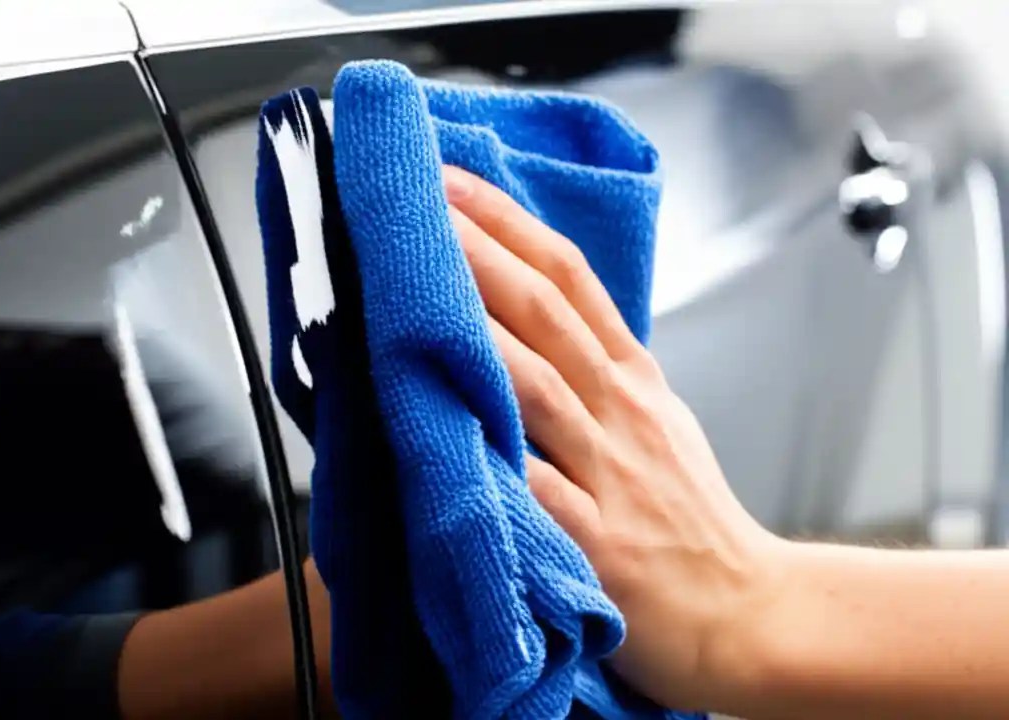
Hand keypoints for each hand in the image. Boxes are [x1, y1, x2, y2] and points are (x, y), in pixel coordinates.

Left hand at [443, 166, 788, 711]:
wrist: (747, 611)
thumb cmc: (687, 516)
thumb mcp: (655, 419)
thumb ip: (595, 367)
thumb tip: (519, 315)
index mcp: (631, 377)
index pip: (571, 278)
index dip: (510, 222)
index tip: (453, 179)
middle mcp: (620, 412)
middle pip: (545, 313)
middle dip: (480, 251)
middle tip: (419, 200)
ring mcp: (611, 475)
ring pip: (538, 387)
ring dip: (477, 333)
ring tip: (419, 288)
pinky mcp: (599, 545)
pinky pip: (541, 494)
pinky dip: (498, 461)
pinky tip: (450, 431)